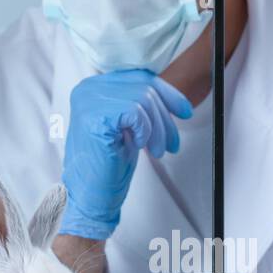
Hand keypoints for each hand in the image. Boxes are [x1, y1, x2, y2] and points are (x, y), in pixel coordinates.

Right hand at [59, 69, 192, 239]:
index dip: (167, 93)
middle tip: (170, 143)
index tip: (184, 111)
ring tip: (156, 150)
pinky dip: (145, 131)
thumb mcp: (127, 126)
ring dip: (158, 129)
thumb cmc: (108, 164)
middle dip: (165, 117)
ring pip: (144, 99)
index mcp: (93, 87)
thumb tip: (169, 96)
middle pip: (144, 87)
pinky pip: (136, 112)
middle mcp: (88, 89)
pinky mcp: (95, 116)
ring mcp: (89, 101)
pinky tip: (138, 146)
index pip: (138, 77)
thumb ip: (138, 104)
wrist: (91, 195)